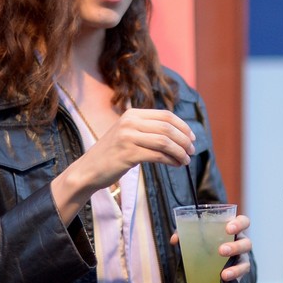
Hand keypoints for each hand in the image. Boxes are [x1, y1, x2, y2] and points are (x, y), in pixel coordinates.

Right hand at [77, 108, 195, 191]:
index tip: (192, 137)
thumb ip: (148, 129)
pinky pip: (158, 156)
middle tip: (192, 151)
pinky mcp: (128, 154)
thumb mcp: (128, 133)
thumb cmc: (113, 154)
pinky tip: (176, 165)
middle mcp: (130, 122)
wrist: (89, 169)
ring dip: (180, 152)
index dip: (183, 126)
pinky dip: (171, 160)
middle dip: (184, 140)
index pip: (165, 115)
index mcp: (132, 114)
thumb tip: (179, 134)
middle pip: (167, 128)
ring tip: (185, 160)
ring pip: (165, 142)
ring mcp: (128, 137)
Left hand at [171, 213, 252, 281]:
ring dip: (236, 267)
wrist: (210, 265)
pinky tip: (224, 279)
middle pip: (247, 243)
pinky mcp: (239, 273)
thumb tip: (175, 239)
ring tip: (224, 273)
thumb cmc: (206, 244)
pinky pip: (240, 276)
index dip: (239, 224)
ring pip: (245, 262)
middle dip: (236, 246)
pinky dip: (233, 277)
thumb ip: (185, 234)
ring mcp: (242, 259)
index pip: (243, 222)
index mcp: (233, 230)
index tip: (228, 228)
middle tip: (221, 250)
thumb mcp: (196, 237)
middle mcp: (241, 243)